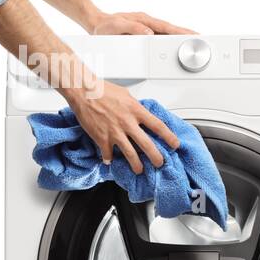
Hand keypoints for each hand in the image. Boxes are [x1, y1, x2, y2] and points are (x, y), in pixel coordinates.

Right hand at [66, 80, 180, 172]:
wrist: (84, 92)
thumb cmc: (102, 90)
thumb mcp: (126, 95)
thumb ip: (134, 106)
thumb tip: (140, 113)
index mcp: (136, 110)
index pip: (158, 126)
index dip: (169, 137)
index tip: (175, 144)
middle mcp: (127, 123)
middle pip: (147, 145)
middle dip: (156, 157)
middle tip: (160, 163)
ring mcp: (115, 132)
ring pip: (130, 154)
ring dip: (137, 165)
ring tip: (139, 170)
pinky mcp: (102, 138)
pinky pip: (108, 154)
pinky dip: (109, 159)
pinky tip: (110, 161)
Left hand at [90, 10, 196, 35]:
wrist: (96, 24)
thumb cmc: (105, 25)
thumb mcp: (116, 26)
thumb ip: (133, 29)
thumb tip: (149, 33)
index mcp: (144, 21)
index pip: (167, 27)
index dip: (180, 32)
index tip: (192, 35)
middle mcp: (148, 24)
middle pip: (171, 31)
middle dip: (186, 35)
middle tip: (200, 39)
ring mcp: (147, 29)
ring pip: (166, 35)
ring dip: (179, 39)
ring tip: (192, 44)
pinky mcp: (144, 35)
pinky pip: (160, 39)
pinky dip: (169, 42)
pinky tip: (175, 47)